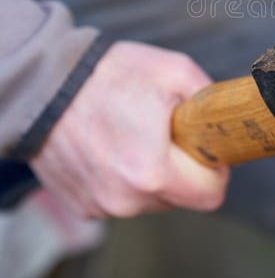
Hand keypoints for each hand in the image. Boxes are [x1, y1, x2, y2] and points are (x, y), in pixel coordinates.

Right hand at [31, 42, 229, 218]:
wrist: (44, 83)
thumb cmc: (108, 76)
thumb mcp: (175, 71)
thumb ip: (210, 100)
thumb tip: (226, 119)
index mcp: (153, 172)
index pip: (210, 195)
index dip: (214, 169)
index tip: (201, 148)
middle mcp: (126, 200)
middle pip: (179, 198)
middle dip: (180, 169)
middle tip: (161, 131)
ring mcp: (100, 206)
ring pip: (148, 200)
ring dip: (149, 174)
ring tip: (131, 134)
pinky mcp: (81, 205)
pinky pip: (119, 198)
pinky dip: (121, 177)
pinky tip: (108, 146)